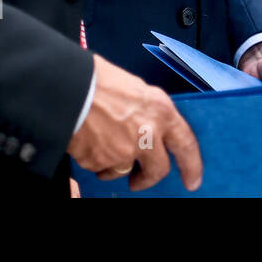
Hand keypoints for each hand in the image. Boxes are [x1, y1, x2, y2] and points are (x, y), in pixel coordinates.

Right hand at [67, 54, 202, 191]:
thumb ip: (147, 112)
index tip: (192, 180)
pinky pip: (101, 168)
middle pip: (157, 169)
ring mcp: (125, 151)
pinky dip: (96, 161)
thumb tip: (148, 125)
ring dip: (115, 166)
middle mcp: (148, 133)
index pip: (186, 144)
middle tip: (139, 181)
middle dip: (147, 178)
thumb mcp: (135, 89)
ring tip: (102, 147)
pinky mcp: (101, 161)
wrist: (68, 87)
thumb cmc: (98, 80)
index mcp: (160, 110)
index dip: (192, 166)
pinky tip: (88, 142)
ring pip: (125, 170)